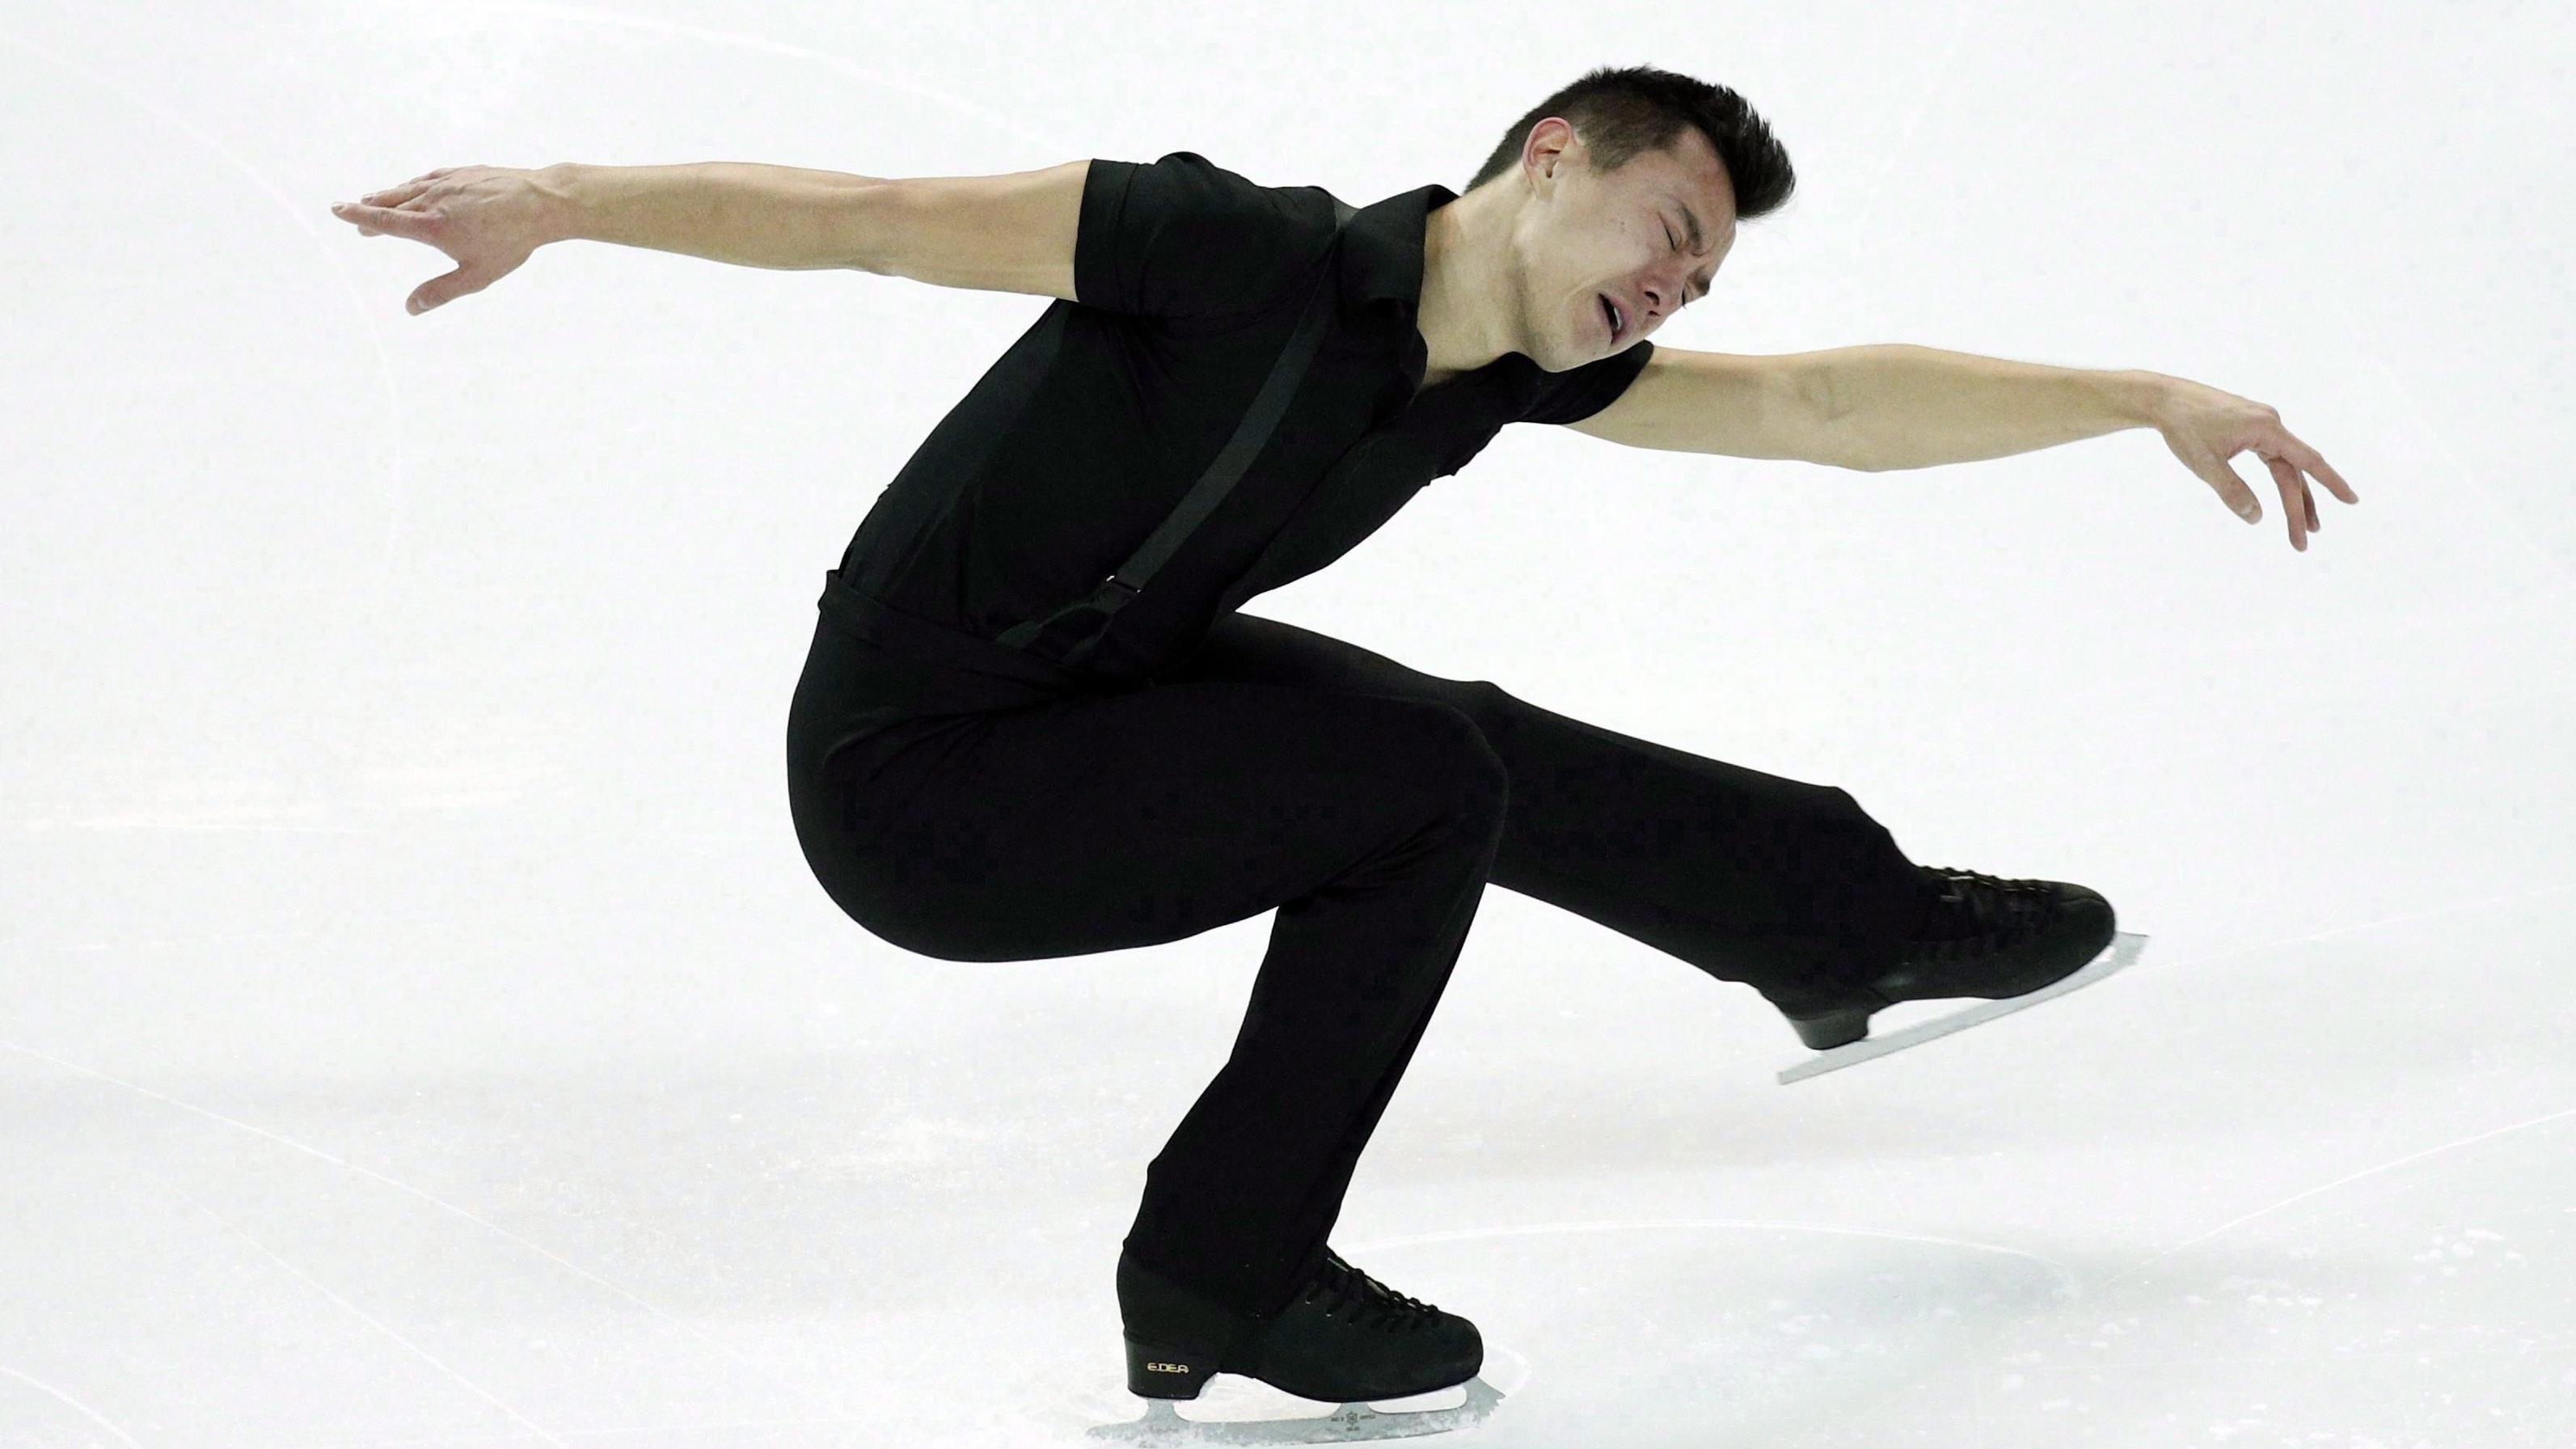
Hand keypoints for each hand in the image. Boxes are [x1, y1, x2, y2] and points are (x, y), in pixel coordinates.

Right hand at [328, 165, 563, 314]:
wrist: (541, 203)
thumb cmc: (511, 242)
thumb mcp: (476, 276)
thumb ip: (441, 292)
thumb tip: (410, 309)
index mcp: (430, 226)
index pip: (384, 221)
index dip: (358, 216)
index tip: (337, 210)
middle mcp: (432, 200)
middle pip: (391, 204)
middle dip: (370, 208)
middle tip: (352, 211)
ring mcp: (447, 183)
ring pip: (408, 189)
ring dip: (388, 195)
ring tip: (373, 199)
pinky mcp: (463, 173)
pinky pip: (428, 178)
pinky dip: (413, 184)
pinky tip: (412, 186)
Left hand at [2141, 373, 2358, 551]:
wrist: (2164, 399)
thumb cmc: (2184, 428)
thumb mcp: (2205, 464)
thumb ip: (2232, 491)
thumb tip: (2257, 518)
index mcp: (2266, 429)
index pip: (2308, 461)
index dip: (2331, 483)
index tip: (2352, 500)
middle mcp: (2270, 424)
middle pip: (2293, 472)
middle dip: (2299, 508)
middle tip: (2304, 541)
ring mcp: (2261, 425)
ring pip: (2284, 466)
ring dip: (2293, 495)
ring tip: (2304, 526)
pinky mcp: (2250, 427)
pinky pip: (2272, 457)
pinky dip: (2280, 478)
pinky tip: (2286, 494)